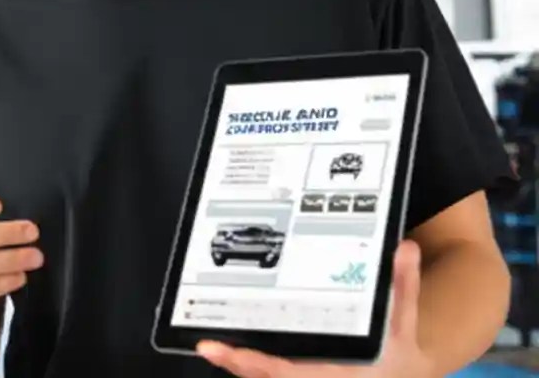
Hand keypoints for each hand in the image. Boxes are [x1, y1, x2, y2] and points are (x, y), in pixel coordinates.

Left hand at [197, 241, 435, 377]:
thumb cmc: (401, 357)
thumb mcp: (404, 323)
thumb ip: (403, 286)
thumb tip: (403, 248)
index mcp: (334, 374)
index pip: (282, 371)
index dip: (251, 362)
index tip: (223, 351)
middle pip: (265, 376)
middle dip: (237, 364)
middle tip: (209, 347)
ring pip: (264, 377)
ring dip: (239, 365)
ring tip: (213, 347)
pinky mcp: (301, 376)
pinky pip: (273, 374)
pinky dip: (251, 364)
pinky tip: (232, 348)